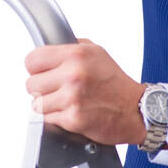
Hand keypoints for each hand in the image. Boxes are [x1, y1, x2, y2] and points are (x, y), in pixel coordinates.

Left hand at [23, 38, 146, 146]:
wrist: (136, 110)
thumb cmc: (116, 83)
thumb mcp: (97, 52)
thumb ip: (70, 47)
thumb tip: (48, 49)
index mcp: (76, 55)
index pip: (32, 60)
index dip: (36, 68)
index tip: (43, 72)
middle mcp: (74, 75)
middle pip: (31, 84)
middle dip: (42, 88)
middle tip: (58, 89)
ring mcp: (72, 98)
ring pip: (36, 104)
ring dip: (48, 105)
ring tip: (65, 101)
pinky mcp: (73, 119)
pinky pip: (47, 119)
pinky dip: (57, 118)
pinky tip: (72, 112)